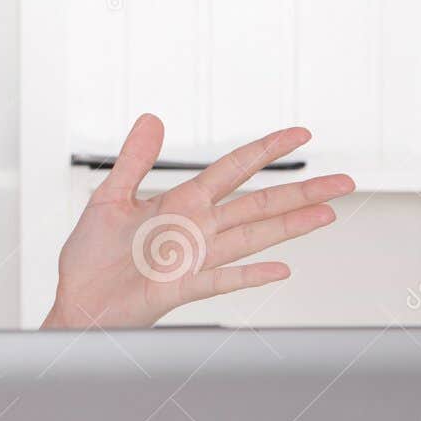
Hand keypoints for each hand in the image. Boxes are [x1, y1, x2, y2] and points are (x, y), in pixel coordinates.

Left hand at [44, 115, 354, 329]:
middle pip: (258, 205)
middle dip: (300, 192)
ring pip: (251, 238)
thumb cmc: (91, 257)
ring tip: (327, 213)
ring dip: (289, 226)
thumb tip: (151, 120)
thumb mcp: (110, 196)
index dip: (265, 151)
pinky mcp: (180, 287)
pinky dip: (249, 275)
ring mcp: (193, 259)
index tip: (299, 135)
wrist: (77, 300)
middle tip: (343, 181)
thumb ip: (134, 159)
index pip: (232, 170)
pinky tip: (280, 270)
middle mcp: (194, 230)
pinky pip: (221, 280)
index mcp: (179, 204)